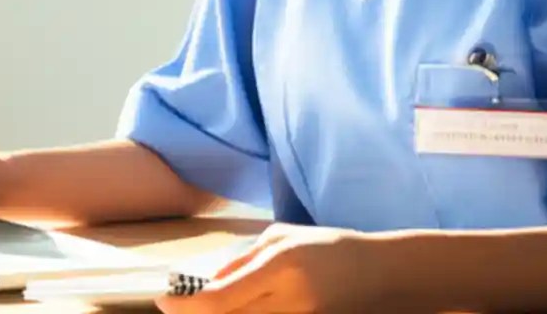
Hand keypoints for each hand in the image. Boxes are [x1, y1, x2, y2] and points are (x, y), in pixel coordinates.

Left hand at [155, 223, 388, 313]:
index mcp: (280, 268)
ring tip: (210, 305)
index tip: (163, 302)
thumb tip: (207, 284)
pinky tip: (238, 309)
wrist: (382, 275)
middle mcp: (291, 301)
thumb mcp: (281, 238)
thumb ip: (241, 262)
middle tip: (178, 308)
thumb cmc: (328, 247)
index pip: (221, 300)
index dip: (186, 307)